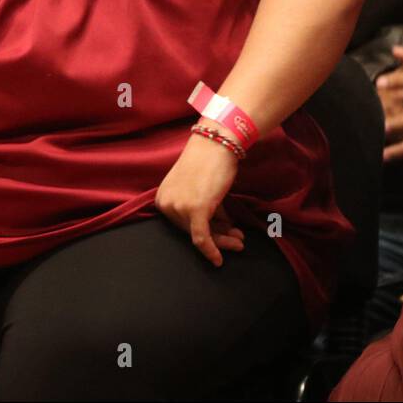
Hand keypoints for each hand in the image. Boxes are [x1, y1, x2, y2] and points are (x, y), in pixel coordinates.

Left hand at [156, 124, 245, 265]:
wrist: (218, 142)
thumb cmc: (212, 160)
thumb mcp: (202, 188)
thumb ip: (206, 207)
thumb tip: (221, 226)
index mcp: (163, 198)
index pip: (184, 223)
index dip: (206, 229)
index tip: (224, 232)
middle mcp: (167, 204)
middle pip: (192, 230)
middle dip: (217, 236)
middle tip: (236, 240)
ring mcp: (179, 207)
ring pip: (200, 234)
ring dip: (222, 240)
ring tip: (239, 241)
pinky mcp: (194, 210)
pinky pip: (201, 238)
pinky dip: (211, 250)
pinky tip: (218, 259)